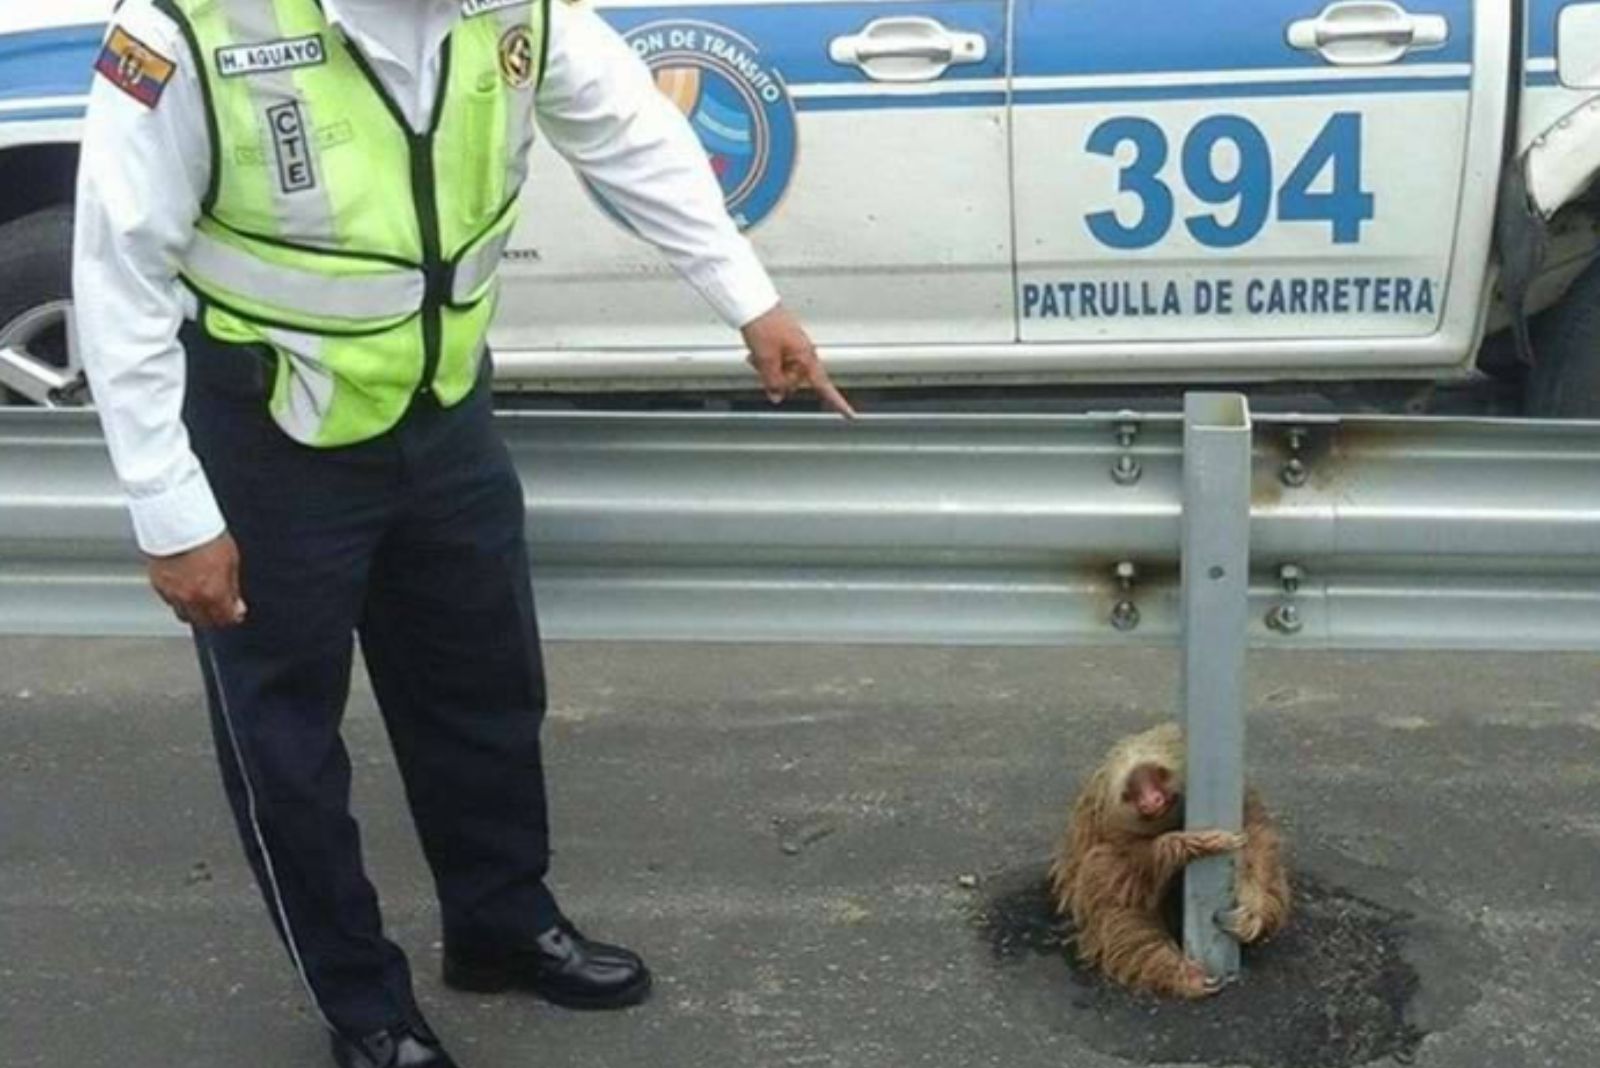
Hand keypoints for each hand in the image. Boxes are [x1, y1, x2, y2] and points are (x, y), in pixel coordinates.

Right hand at [148, 533, 247, 629]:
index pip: (224, 619)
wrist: (178, 520)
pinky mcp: (158, 585)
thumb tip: (236, 606)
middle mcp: (191, 598)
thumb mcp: (232, 562)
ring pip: (184, 614)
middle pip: (204, 622)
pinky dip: (178, 598)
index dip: (232, 617)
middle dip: (214, 617)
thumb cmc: (206, 535)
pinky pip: (170, 601)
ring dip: (195, 611)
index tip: (234, 612)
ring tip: (201, 596)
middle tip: (219, 606)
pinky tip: (185, 586)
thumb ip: (232, 589)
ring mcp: (172, 593)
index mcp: (213, 593)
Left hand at [741, 304, 856, 418]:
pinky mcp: (785, 343)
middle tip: (762, 365)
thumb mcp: (766, 359)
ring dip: (768, 369)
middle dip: (778, 379)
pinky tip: (756, 352)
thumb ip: (773, 381)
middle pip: (795, 382)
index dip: (838, 403)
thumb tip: (777, 397)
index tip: (849, 415)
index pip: (825, 386)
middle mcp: (804, 353)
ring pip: (783, 372)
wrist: (754, 303)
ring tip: (756, 354)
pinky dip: (767, 361)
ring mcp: (795, 348)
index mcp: (806, 357)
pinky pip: (778, 361)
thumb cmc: (764, 324)